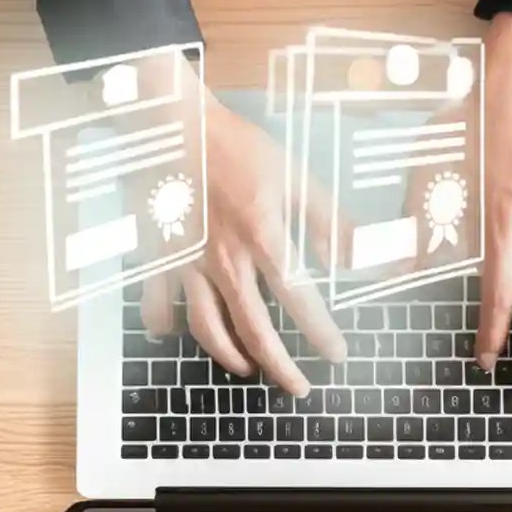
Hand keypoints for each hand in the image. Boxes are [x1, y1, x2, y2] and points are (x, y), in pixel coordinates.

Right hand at [132, 62, 345, 396]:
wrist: (170, 123)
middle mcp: (223, 260)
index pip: (300, 300)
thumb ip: (327, 221)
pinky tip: (174, 333)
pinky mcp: (157, 257)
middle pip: (254, 330)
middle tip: (299, 388)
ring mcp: (186, 263)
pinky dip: (164, 324)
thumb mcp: (294, 175)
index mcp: (262, 237)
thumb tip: (354, 257)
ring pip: (206, 327)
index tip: (337, 355)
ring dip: (229, 355)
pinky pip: (157, 304)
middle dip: (280, 367)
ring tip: (246, 368)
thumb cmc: (234, 144)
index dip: (321, 333)